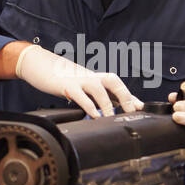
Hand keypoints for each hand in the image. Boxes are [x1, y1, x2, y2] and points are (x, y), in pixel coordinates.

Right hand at [14, 44, 143, 117]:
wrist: (42, 66)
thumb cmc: (66, 79)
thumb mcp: (86, 87)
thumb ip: (102, 97)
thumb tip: (120, 109)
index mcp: (98, 79)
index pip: (119, 88)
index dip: (131, 98)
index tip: (142, 109)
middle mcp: (92, 78)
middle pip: (114, 83)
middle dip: (125, 97)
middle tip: (132, 112)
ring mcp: (81, 81)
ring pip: (99, 90)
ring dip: (107, 104)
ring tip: (111, 118)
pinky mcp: (68, 86)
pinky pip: (81, 96)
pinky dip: (89, 106)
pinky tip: (94, 116)